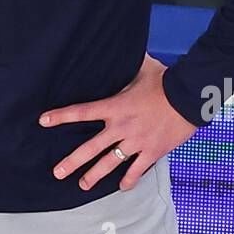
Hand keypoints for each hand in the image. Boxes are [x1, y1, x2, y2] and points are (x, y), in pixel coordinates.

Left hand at [39, 54, 197, 191]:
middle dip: (72, 161)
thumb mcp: (143, 69)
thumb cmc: (165, 81)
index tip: (44, 121)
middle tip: (58, 172)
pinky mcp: (152, 152)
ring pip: (110, 163)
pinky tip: (121, 187)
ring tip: (82, 185)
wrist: (189, 98)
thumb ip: (129, 64)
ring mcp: (136, 142)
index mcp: (115, 106)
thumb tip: (124, 45)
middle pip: (91, 148)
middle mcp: (121, 127)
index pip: (82, 111)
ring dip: (94, 176)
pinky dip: (128, 180)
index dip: (61, 116)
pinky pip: (137, 170)